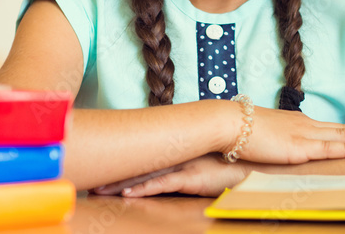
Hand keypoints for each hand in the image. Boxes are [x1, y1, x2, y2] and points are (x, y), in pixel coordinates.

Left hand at [92, 154, 250, 197]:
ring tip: (98, 191)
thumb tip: (170, 167)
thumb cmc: (232, 163)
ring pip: (145, 174)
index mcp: (179, 149)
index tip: (102, 163)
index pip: (145, 153)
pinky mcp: (192, 178)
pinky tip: (127, 195)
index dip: (123, 160)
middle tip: (88, 177)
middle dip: (113, 171)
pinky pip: (163, 185)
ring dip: (120, 184)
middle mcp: (178, 154)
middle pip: (138, 163)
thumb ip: (187, 162)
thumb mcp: (205, 162)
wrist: (256, 162)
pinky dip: (144, 189)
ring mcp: (184, 165)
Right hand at [232, 105, 344, 164]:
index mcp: (299, 123)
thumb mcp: (266, 136)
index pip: (333, 128)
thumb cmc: (241, 131)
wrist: (228, 123)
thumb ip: (279, 141)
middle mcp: (306, 126)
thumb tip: (283, 148)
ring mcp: (304, 135)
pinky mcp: (298, 147)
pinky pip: (328, 148)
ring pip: (343, 136)